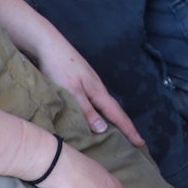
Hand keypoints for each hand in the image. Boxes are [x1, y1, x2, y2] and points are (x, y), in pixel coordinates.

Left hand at [30, 29, 146, 148]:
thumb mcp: (72, 91)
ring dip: (113, 121)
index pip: (118, 115)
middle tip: (134, 143)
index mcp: (98, 92)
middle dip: (125, 127)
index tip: (141, 144)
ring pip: (104, 107)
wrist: (47, 44)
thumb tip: (103, 129)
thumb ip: (86, 110)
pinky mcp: (79, 83)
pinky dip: (100, 114)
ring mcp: (88, 85)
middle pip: (114, 111)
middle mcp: (96, 89)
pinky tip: (95, 118)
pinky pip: (95, 103)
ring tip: (117, 136)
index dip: (129, 130)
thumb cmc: (59, 67)